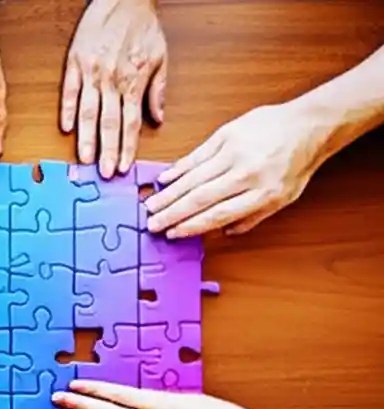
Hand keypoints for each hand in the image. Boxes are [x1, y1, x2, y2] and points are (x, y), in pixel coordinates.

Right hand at [61, 0, 166, 177]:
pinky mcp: (75, 63)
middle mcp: (112, 80)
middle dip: (107, 151)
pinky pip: (70, 91)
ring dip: (87, 138)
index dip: (127, 147)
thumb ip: (158, 89)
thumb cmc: (142, 25)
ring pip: (89, 112)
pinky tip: (67, 128)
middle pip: (109, 123)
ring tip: (84, 159)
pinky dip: (68, 110)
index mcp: (133, 81)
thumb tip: (158, 118)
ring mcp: (92, 72)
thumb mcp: (161, 56)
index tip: (123, 166)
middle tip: (103, 173)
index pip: (130, 122)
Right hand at [144, 102, 324, 237]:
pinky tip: (164, 179)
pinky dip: (178, 168)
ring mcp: (235, 152)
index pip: (219, 214)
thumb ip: (254, 216)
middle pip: (201, 198)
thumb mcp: (285, 197)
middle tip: (152, 223)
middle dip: (172, 214)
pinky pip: (197, 155)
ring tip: (151, 205)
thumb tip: (224, 231)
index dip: (192, 226)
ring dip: (169, 194)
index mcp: (263, 192)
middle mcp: (247, 173)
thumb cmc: (296, 161)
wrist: (307, 124)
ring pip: (194, 178)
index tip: (173, 233)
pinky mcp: (227, 134)